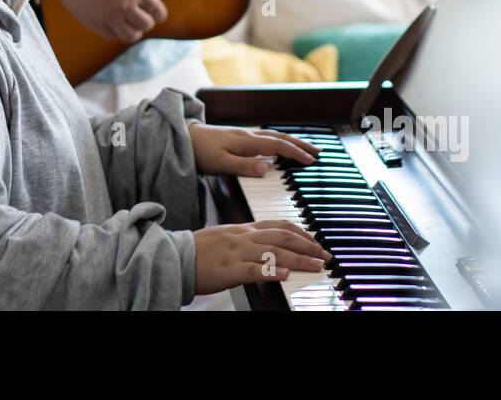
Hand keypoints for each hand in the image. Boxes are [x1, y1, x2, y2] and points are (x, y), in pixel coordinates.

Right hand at [53, 0, 168, 41]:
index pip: (158, 11)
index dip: (159, 14)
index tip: (154, 13)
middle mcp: (124, 4)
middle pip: (147, 24)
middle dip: (146, 22)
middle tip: (139, 16)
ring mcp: (109, 15)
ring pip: (131, 36)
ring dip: (134, 31)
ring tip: (128, 23)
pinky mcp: (95, 23)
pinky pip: (113, 36)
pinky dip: (116, 32)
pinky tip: (113, 22)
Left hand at [189, 124, 319, 176]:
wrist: (184, 139)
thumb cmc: (200, 152)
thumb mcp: (220, 164)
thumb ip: (243, 167)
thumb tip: (267, 169)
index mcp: (247, 142)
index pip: (278, 145)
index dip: (296, 153)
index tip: (311, 161)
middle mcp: (248, 135)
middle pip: (280, 137)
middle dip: (300, 144)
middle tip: (317, 152)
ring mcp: (244, 134)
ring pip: (274, 135)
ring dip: (291, 141)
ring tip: (304, 149)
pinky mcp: (239, 137)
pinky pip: (266, 137)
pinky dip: (279, 141)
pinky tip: (279, 147)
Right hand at [193, 221, 329, 293]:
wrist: (176, 257)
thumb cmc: (200, 250)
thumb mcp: (226, 237)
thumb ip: (247, 238)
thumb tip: (267, 244)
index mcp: (243, 229)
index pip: (278, 225)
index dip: (300, 233)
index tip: (315, 242)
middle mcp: (244, 237)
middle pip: (282, 238)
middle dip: (307, 246)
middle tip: (324, 255)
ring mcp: (237, 252)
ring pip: (273, 253)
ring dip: (298, 259)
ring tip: (316, 266)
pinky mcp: (229, 269)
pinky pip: (252, 270)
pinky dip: (270, 272)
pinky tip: (284, 275)